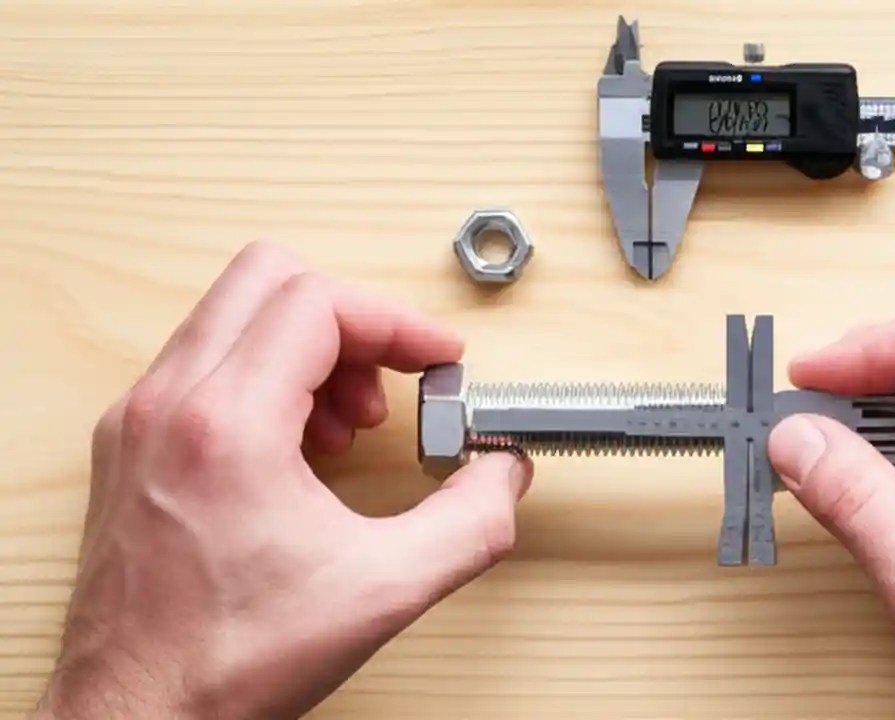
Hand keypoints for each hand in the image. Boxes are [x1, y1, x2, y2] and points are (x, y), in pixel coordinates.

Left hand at [35, 242, 531, 718]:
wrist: (135, 719)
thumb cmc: (223, 663)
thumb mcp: (383, 592)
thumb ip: (470, 522)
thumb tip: (503, 473)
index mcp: (225, 424)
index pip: (318, 303)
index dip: (397, 322)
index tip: (436, 360)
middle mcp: (166, 405)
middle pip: (268, 280)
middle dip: (352, 319)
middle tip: (393, 378)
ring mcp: (137, 422)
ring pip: (233, 317)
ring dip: (309, 349)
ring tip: (351, 425)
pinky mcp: (130, 447)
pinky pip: (206, 365)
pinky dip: (268, 380)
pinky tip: (303, 451)